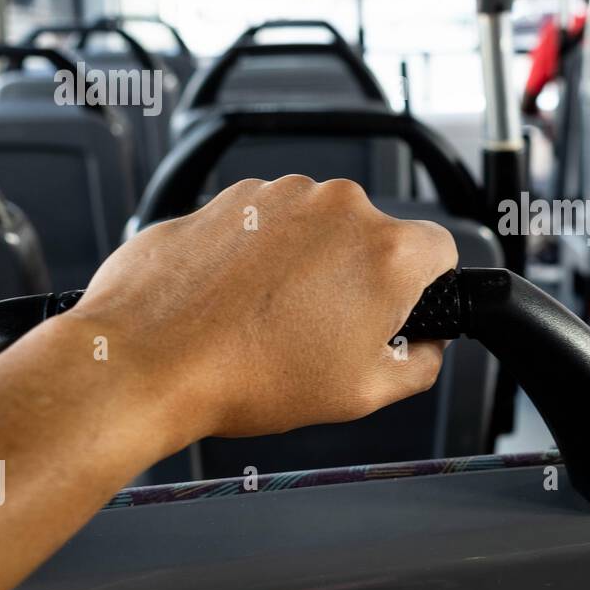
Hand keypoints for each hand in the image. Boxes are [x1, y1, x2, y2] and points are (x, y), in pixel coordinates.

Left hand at [61, 176, 457, 445]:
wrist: (149, 361)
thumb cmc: (248, 376)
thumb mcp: (363, 394)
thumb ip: (422, 364)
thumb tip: (427, 347)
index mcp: (387, 252)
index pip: (441, 250)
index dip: (425, 287)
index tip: (399, 311)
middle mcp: (340, 208)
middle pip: (375, 237)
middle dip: (359, 279)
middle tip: (326, 333)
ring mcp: (282, 195)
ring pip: (318, 229)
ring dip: (307, 265)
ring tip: (271, 321)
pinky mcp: (232, 196)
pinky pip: (266, 223)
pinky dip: (260, 256)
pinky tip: (237, 303)